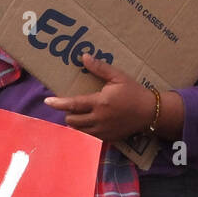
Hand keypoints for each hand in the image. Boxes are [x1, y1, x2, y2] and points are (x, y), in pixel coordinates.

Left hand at [43, 55, 157, 140]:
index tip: (48, 101)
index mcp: (100, 102)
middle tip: (72, 106)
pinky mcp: (107, 139)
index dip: (59, 103)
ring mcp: (102, 131)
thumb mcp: (118, 77)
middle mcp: (99, 119)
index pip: (74, 104)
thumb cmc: (134, 92)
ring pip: (79, 130)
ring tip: (81, 114)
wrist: (149, 113)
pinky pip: (89, 137)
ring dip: (76, 122)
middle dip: (68, 113)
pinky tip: (91, 122)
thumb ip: (100, 68)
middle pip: (72, 120)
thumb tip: (84, 57)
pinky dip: (85, 130)